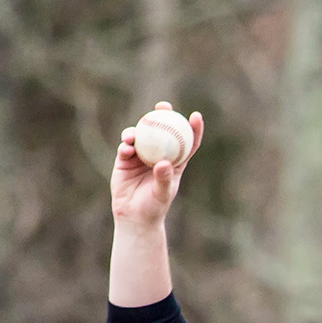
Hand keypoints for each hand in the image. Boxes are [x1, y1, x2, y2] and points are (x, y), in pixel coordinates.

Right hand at [110, 102, 202, 227]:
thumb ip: (164, 179)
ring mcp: (141, 156)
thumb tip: (164, 163)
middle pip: (163, 130)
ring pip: (141, 135)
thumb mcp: (162, 193)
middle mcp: (159, 154)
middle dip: (163, 114)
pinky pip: (125, 148)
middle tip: (162, 106)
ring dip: (138, 129)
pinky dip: (126, 145)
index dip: (193, 128)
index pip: (188, 142)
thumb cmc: (154, 207)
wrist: (134, 216)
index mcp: (175, 162)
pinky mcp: (125, 160)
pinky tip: (126, 147)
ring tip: (135, 134)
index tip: (196, 116)